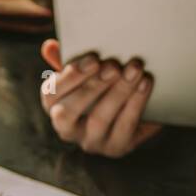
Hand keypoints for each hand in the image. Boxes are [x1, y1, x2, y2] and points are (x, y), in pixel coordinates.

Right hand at [39, 39, 160, 156]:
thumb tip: (50, 47)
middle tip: (113, 66)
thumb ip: (69, 60)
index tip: (93, 59)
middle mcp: (67, 129)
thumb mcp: (87, 71)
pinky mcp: (115, 148)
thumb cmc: (104, 83)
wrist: (139, 109)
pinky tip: (145, 83)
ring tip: (135, 69)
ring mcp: (91, 142)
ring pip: (99, 119)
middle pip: (68, 112)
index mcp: (54, 106)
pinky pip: (124, 126)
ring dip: (118, 92)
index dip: (70, 76)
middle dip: (92, 87)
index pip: (51, 94)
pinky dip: (136, 103)